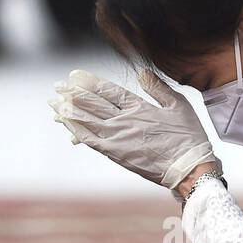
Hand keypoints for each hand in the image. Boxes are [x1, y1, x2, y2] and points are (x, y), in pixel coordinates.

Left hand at [50, 68, 220, 192]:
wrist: (188, 169)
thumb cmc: (188, 137)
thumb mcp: (178, 105)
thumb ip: (157, 88)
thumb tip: (142, 73)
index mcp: (138, 107)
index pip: (107, 90)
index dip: (88, 82)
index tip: (74, 75)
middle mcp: (123, 121)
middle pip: (92, 103)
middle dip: (72, 93)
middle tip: (57, 87)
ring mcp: (117, 138)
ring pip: (87, 120)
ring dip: (68, 111)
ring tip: (54, 104)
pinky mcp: (115, 155)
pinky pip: (90, 140)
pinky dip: (76, 131)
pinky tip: (66, 125)